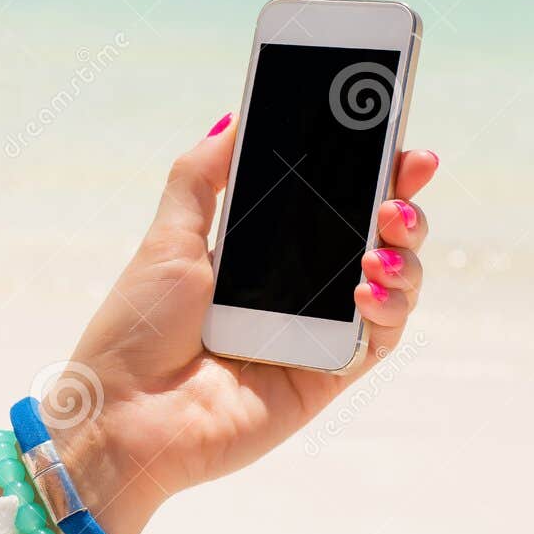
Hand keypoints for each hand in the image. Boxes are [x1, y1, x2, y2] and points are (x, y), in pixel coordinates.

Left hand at [46, 115, 438, 533]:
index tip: (391, 133)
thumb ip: (200, 177)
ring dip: (404, 252)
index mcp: (262, 250)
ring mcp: (318, 331)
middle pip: (375, 234)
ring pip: (393, 282)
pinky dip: (388, 308)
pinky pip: (381, 337)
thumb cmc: (135, 331)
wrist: (125, 417)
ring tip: (385, 236)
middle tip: (409, 173)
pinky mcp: (330, 374)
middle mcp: (298, 287)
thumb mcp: (166, 240)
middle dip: (403, 198)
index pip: (330, 199)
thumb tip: (231, 117)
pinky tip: (366, 289)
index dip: (367, 166)